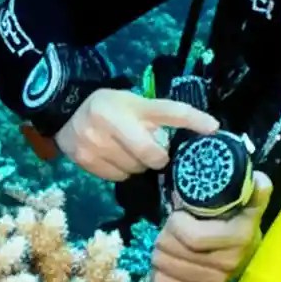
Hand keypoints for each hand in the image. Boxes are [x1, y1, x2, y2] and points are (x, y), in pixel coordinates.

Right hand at [54, 88, 218, 180]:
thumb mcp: (134, 104)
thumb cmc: (111, 109)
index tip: (214, 128)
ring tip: (126, 150)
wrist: (67, 113)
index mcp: (132, 104)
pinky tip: (113, 158)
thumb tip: (189, 138)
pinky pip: (118, 177)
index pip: (169, 110)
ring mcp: (97, 141)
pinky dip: (122, 172)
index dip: (193, 119)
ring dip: (138, 165)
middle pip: (152, 153)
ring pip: (135, 169)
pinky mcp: (86, 159)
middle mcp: (113, 120)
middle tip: (149, 149)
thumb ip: (156, 120)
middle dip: (156, 157)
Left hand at [151, 171, 272, 281]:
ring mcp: (216, 281)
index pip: (193, 238)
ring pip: (166, 268)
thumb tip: (259, 182)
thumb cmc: (237, 216)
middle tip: (168, 226)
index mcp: (239, 237)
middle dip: (164, 235)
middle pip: (175, 253)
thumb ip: (255, 190)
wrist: (246, 244)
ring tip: (167, 241)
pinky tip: (168, 260)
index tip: (179, 213)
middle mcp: (229, 263)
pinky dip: (160, 272)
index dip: (177, 224)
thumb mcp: (248, 199)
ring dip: (160, 252)